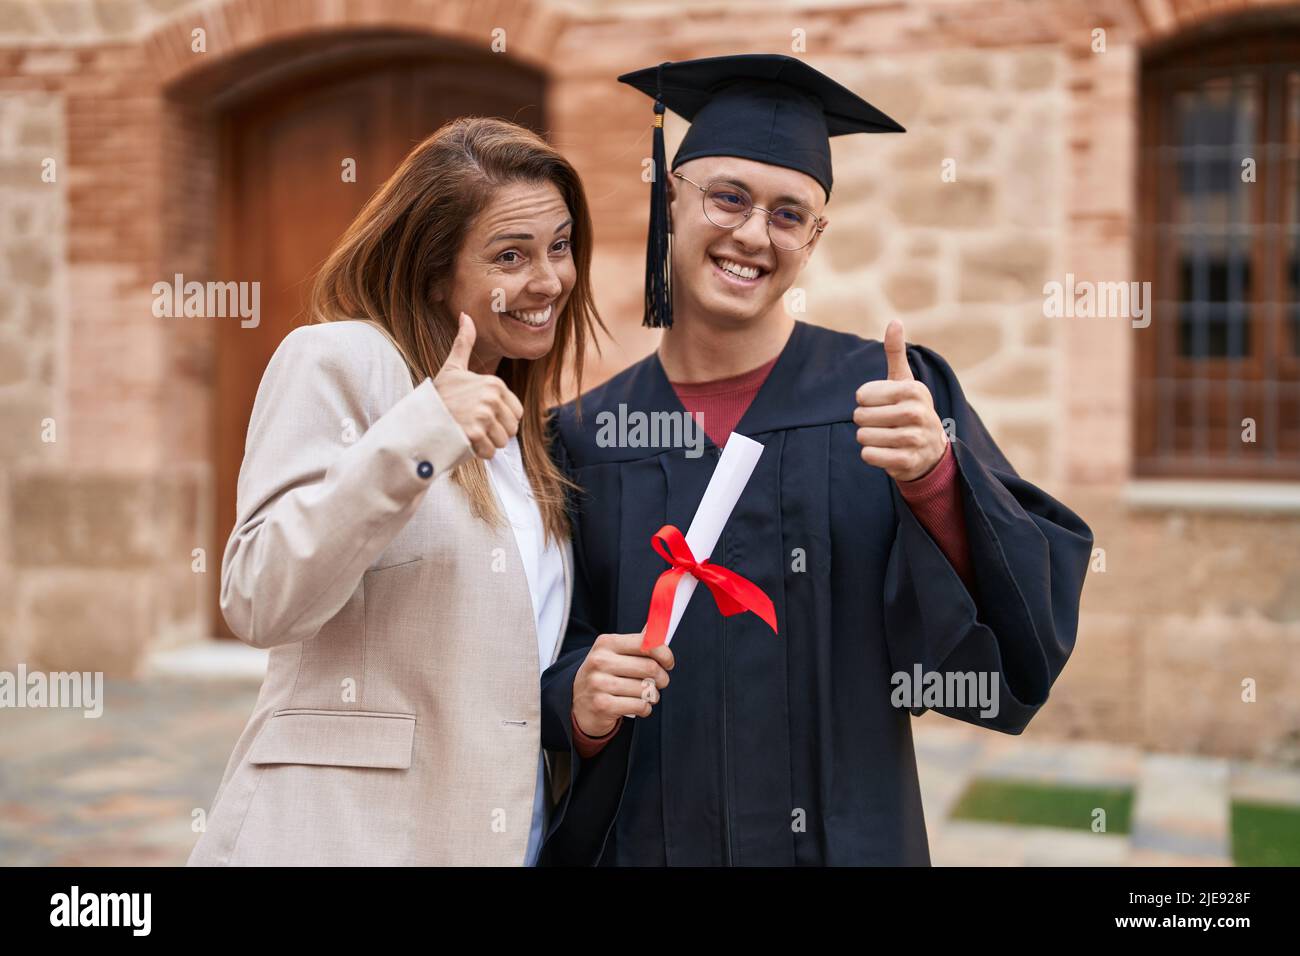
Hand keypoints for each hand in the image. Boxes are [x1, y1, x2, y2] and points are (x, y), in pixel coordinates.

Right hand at [433, 313, 522, 459]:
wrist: (418, 417)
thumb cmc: (439, 395)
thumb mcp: (453, 367)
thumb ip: (464, 343)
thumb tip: (466, 315)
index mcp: (494, 383)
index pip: (516, 414)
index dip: (500, 420)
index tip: (480, 416)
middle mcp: (491, 397)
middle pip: (511, 430)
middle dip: (494, 434)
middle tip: (472, 426)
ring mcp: (483, 414)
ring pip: (502, 442)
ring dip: (486, 444)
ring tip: (467, 433)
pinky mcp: (475, 432)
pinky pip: (489, 451)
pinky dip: (477, 453)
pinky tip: (463, 441)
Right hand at [572, 631, 673, 736]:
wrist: (580, 703)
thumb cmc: (604, 675)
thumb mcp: (614, 653)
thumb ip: (638, 642)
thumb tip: (657, 626)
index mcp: (606, 643)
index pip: (645, 643)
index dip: (664, 654)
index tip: (668, 662)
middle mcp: (600, 661)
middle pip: (650, 667)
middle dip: (662, 678)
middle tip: (660, 682)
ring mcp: (599, 684)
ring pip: (646, 689)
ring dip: (653, 695)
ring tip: (645, 695)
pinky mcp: (602, 705)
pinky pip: (639, 706)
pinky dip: (645, 708)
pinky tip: (638, 706)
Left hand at [854, 320, 946, 481]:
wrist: (930, 450)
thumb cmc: (909, 409)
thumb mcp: (904, 381)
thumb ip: (896, 352)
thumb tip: (895, 321)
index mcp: (913, 390)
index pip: (863, 395)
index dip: (865, 401)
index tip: (880, 403)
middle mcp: (917, 413)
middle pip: (860, 416)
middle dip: (864, 421)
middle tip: (881, 422)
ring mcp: (914, 438)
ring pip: (863, 437)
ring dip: (867, 438)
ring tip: (884, 436)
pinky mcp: (908, 461)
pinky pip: (869, 455)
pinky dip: (871, 454)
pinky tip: (885, 451)